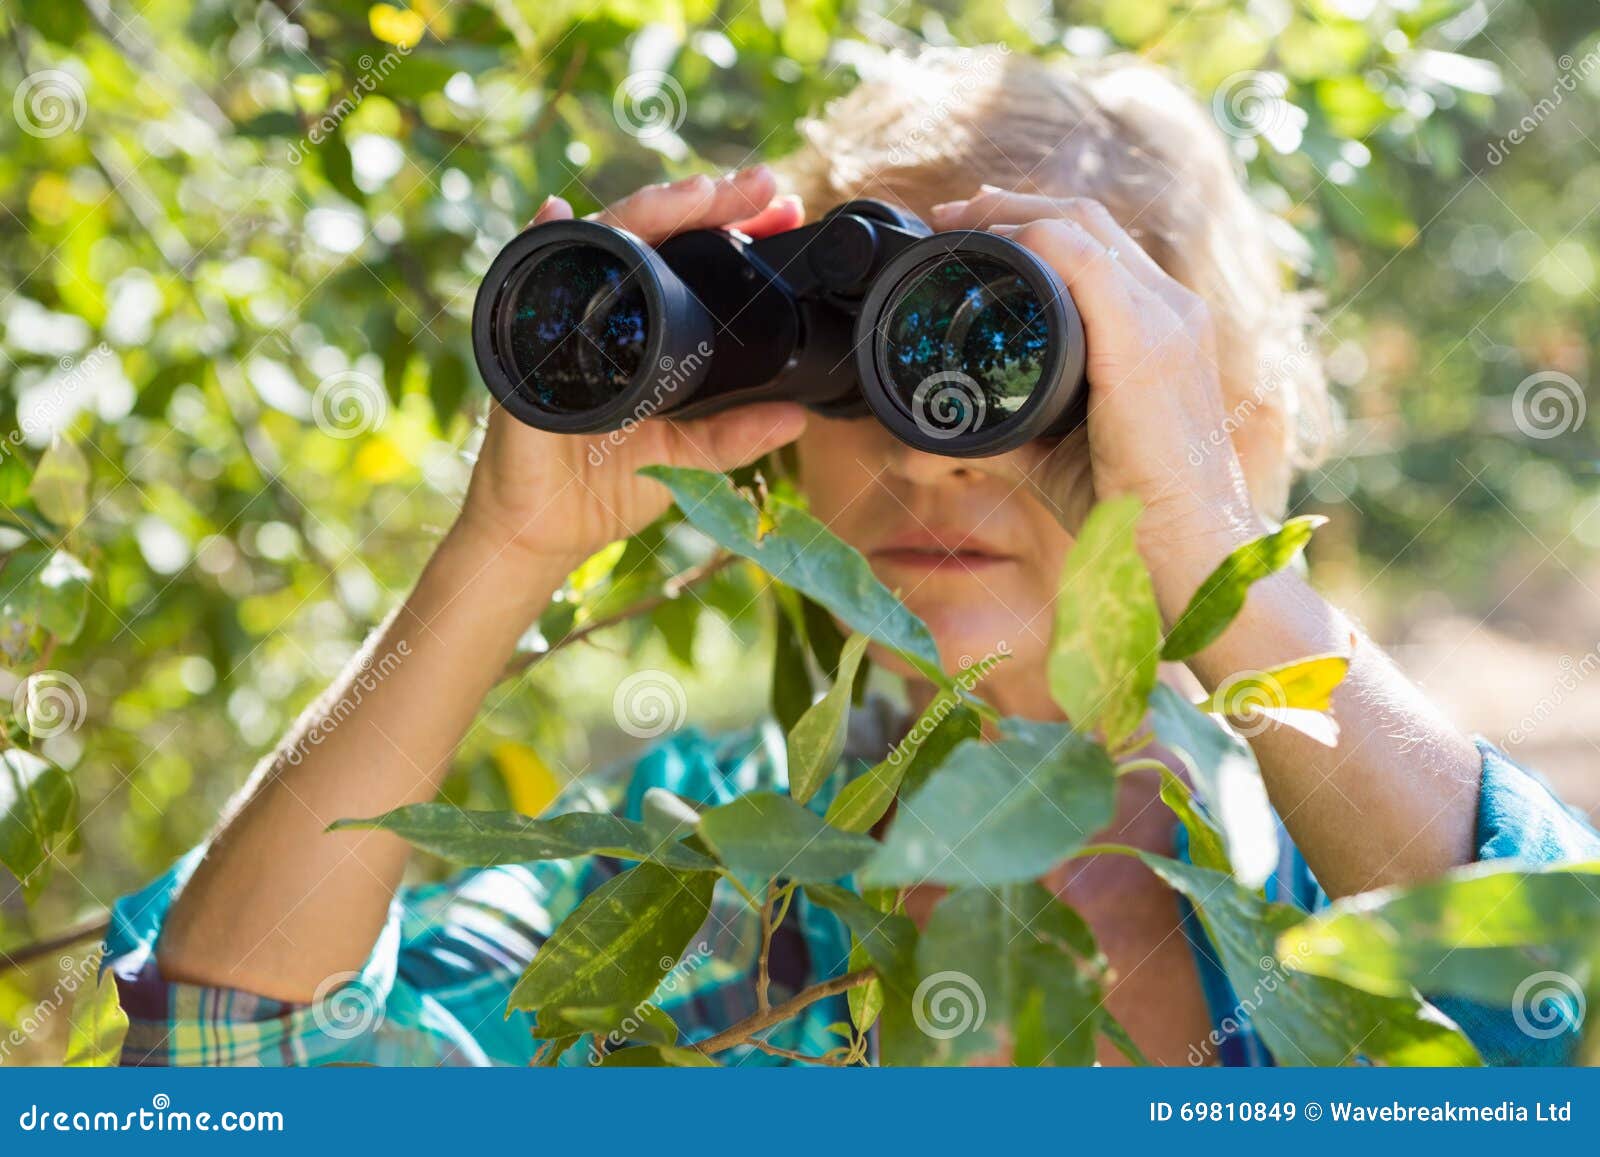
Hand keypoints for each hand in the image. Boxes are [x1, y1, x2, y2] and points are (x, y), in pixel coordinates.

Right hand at [458, 166, 808, 566]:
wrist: (546, 532)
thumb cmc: (605, 488)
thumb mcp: (686, 458)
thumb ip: (735, 436)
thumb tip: (796, 416)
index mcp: (639, 324)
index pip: (687, 257)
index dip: (731, 227)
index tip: (784, 210)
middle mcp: (597, 309)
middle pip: (648, 233)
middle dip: (705, 201)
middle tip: (762, 185)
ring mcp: (558, 320)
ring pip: (597, 242)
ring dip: (645, 211)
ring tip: (697, 194)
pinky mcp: (522, 347)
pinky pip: (529, 287)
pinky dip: (540, 244)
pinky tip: (557, 213)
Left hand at [928, 188, 1264, 581]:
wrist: (1189, 548)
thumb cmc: (1131, 510)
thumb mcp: (1058, 451)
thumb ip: (1014, 421)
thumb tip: (954, 415)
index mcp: (1162, 328)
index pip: (1098, 245)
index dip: (1032, 223)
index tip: (971, 230)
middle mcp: (1173, 310)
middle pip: (1090, 220)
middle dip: (1014, 204)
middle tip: (951, 215)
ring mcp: (1168, 320)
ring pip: (1085, 226)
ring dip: (1014, 212)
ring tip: (957, 220)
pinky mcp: (1149, 344)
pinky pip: (1086, 262)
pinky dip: (1033, 242)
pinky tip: (993, 246)